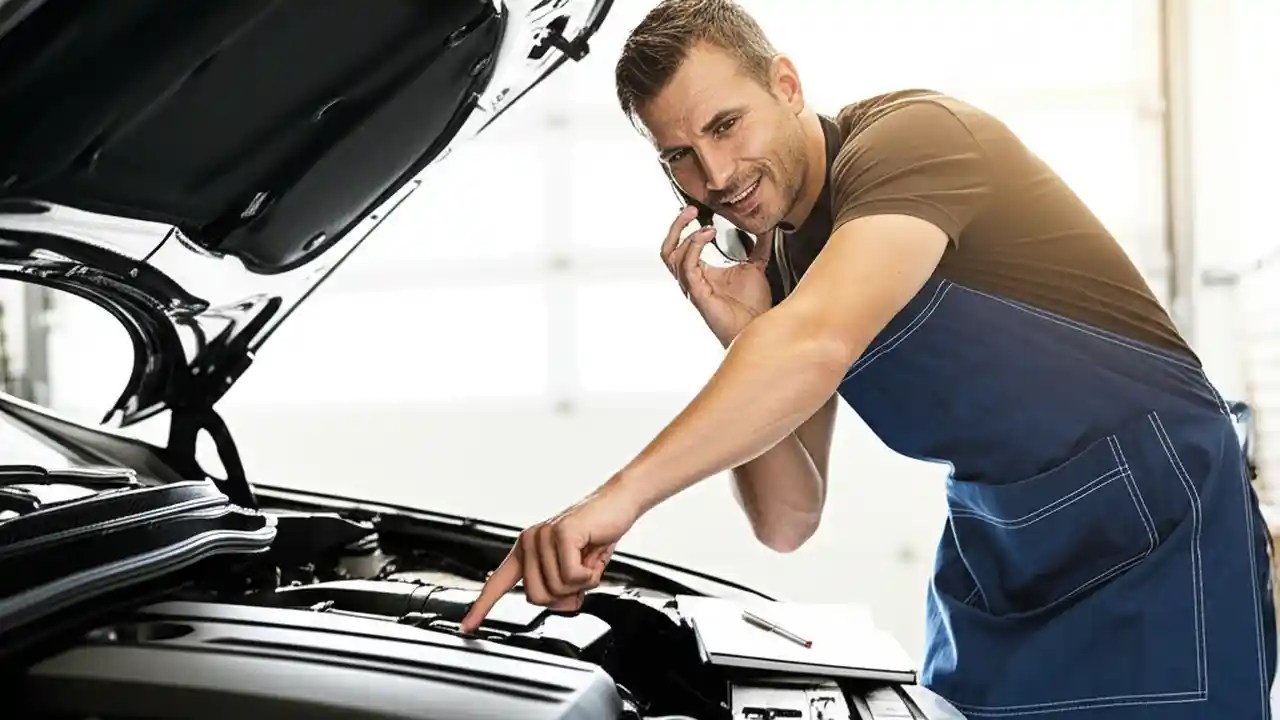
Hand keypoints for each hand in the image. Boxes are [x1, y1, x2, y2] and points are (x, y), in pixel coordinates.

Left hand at [459, 480, 640, 632]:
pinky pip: (572, 576)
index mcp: (527, 551)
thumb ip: (560, 589)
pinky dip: (590, 574)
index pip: (498, 583)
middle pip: (537, 598)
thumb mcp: (576, 571)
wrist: (620, 504)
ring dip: (582, 583)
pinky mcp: (560, 534)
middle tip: (581, 574)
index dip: (482, 607)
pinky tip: (593, 556)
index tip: (467, 627)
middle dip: (566, 595)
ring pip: (556, 589)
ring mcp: (542, 536)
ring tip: (589, 560)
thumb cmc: (597, 536)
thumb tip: (559, 605)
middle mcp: (529, 541)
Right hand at [662, 206, 774, 346]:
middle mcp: (692, 280)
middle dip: (676, 227)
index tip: (695, 210)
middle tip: (690, 210)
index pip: (679, 246)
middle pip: (668, 250)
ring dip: (687, 235)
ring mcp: (692, 287)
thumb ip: (757, 247)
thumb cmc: (752, 306)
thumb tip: (765, 228)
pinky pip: (687, 267)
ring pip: (672, 256)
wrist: (757, 326)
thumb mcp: (755, 266)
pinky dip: (694, 247)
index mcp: (700, 272)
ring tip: (706, 226)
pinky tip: (707, 235)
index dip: (682, 227)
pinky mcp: (698, 294)